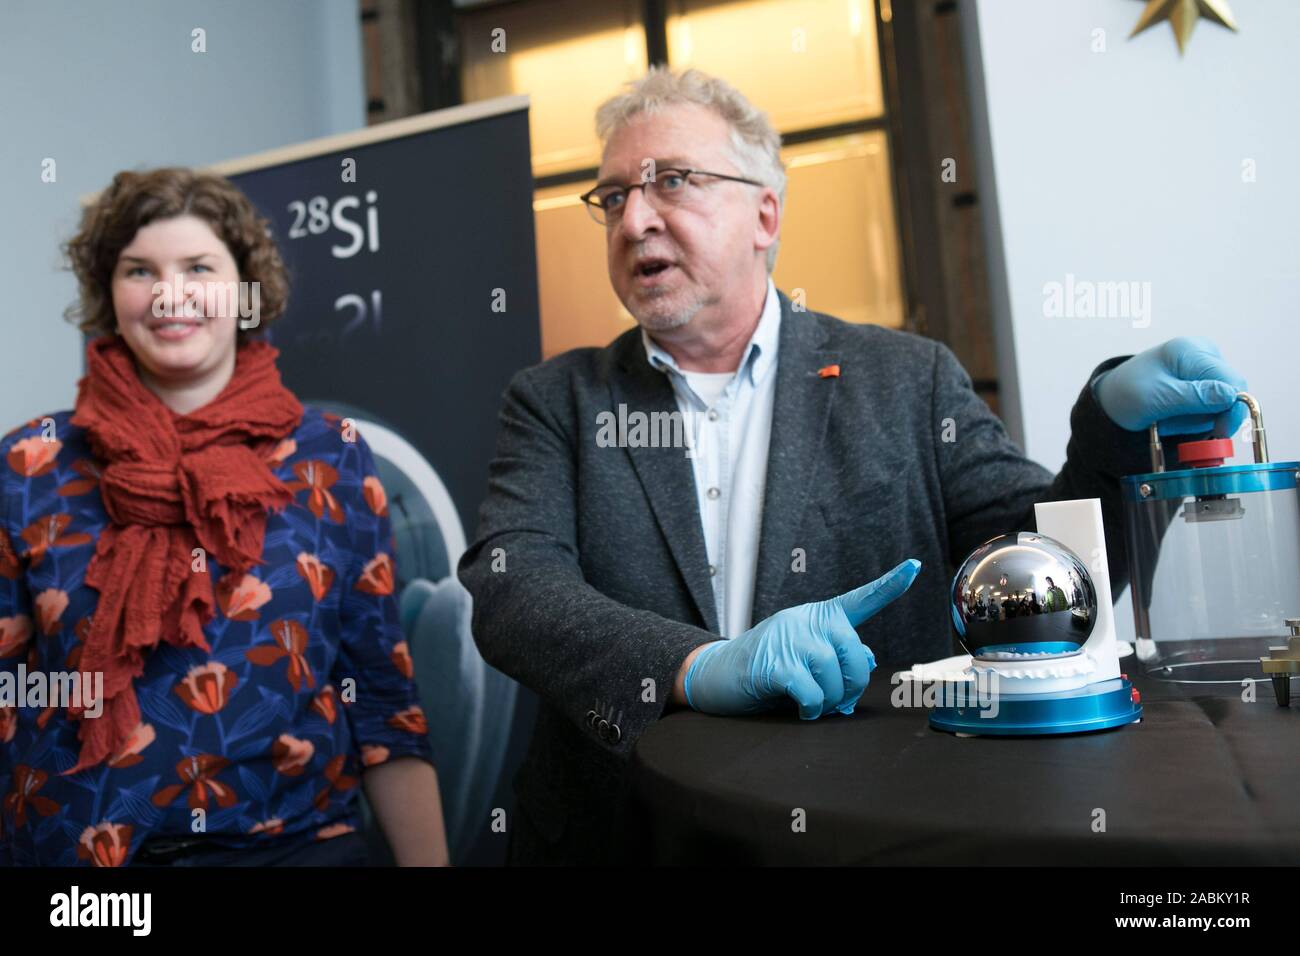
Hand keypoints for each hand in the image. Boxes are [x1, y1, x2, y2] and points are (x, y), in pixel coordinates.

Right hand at [683, 559, 920, 718]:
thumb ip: (836, 655)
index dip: (890, 585)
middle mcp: (806, 621)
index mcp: (818, 616)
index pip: (859, 599)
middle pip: (854, 652)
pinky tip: (801, 709)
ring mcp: (789, 639)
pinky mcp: (774, 664)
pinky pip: (811, 691)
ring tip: (812, 704)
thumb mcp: (803, 657)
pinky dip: (811, 707)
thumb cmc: (764, 667)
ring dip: (828, 700)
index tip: (915, 568)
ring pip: (833, 675)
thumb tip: (869, 656)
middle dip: (852, 684)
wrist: (714, 673)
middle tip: (835, 700)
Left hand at [1093, 337, 1247, 436]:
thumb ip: (1194, 397)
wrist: (1113, 398)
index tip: (1220, 431)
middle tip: (1172, 422)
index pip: (1231, 381)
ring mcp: (1205, 368)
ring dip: (1196, 419)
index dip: (1232, 409)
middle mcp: (1203, 353)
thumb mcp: (1156, 398)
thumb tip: (1232, 396)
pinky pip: (1212, 407)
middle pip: (1230, 393)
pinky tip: (1173, 414)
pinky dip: (1194, 418)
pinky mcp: (1203, 383)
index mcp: (1190, 350)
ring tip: (1167, 416)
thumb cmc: (1127, 394)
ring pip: (1222, 404)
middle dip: (1206, 415)